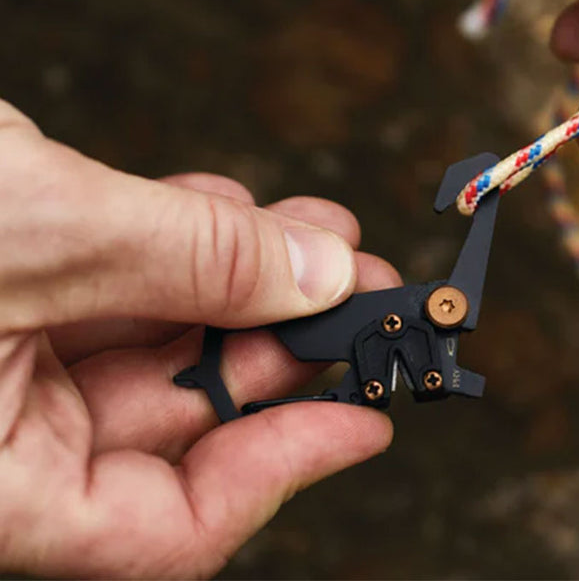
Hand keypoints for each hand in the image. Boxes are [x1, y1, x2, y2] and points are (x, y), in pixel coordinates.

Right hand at [0, 99, 399, 577]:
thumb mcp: (48, 233)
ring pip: (146, 339)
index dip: (281, 471)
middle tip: (365, 292)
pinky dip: (176, 244)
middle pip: (172, 418)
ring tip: (325, 234)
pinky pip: (104, 284)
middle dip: (280, 345)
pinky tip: (236, 207)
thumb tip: (319, 272)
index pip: (159, 530)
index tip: (371, 420)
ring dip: (243, 280)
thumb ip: (194, 259)